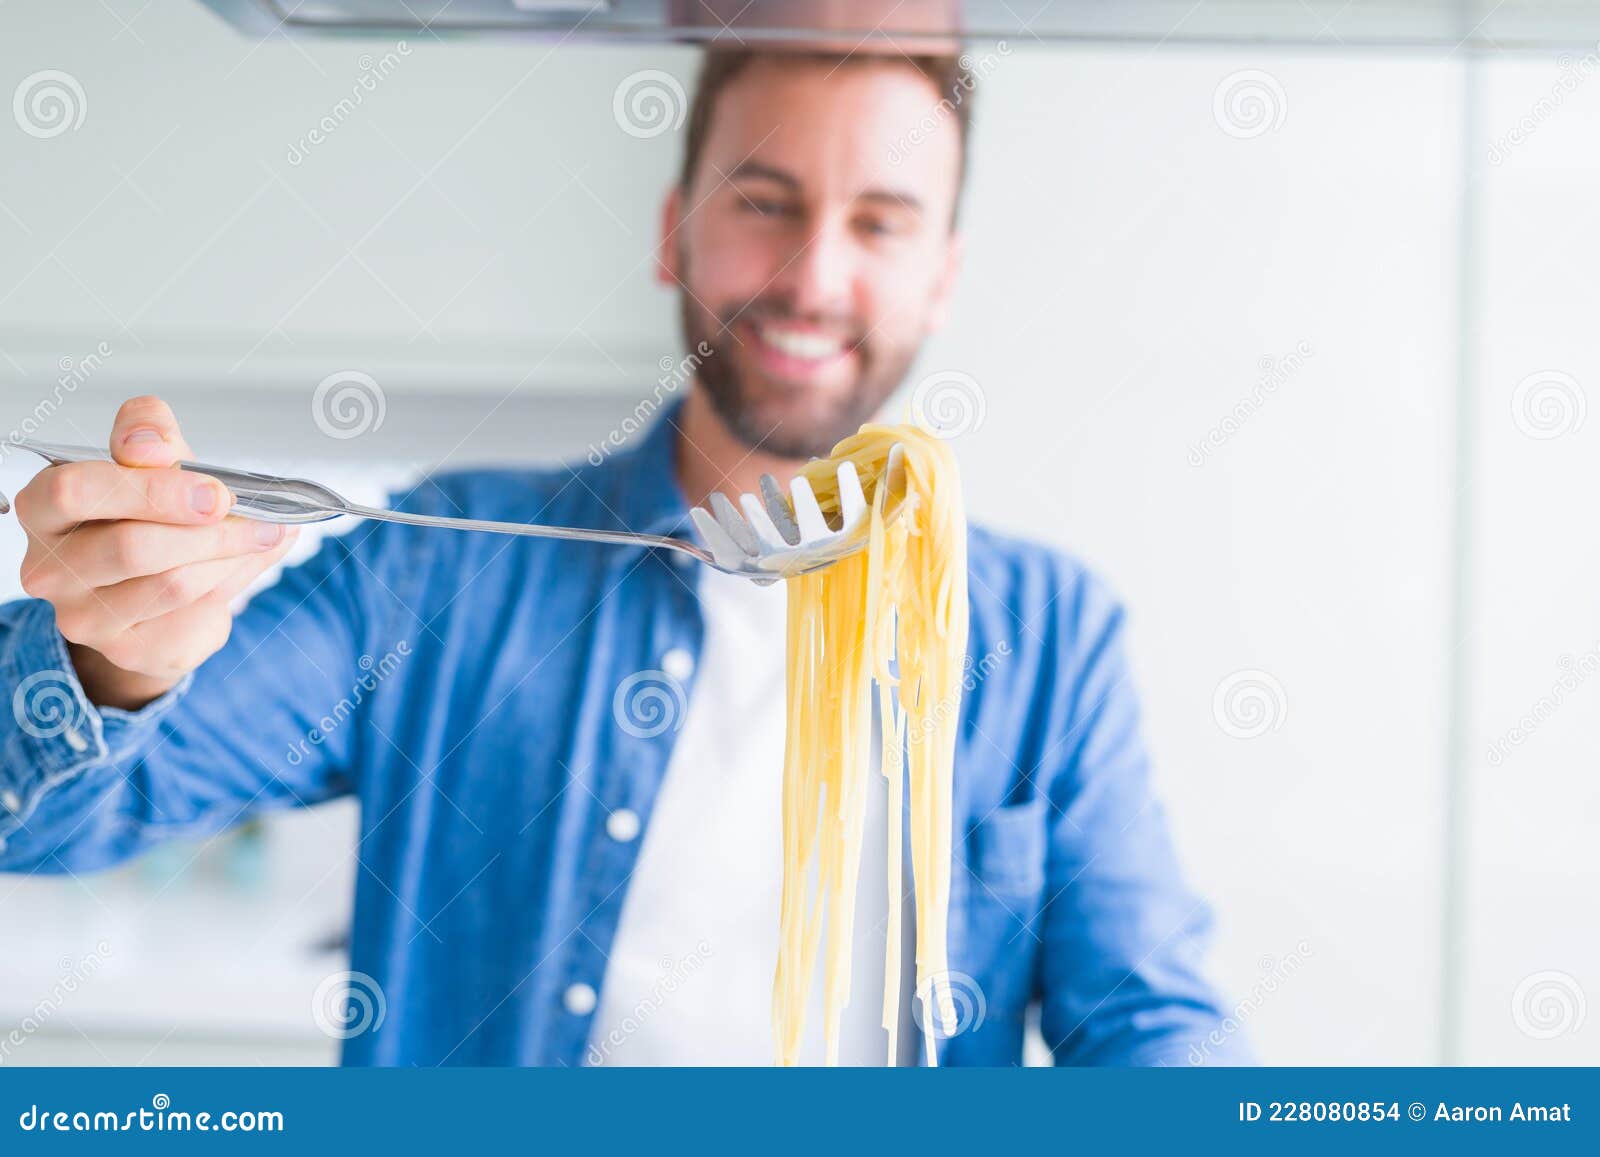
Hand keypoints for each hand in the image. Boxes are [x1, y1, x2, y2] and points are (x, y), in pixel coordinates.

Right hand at [13, 396, 298, 709]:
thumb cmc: (140, 513)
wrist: (149, 587)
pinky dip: (234, 582)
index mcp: (44, 509)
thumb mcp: (147, 459)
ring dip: (231, 557)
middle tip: (258, 519)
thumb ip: (147, 433)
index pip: (77, 492)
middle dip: (209, 532)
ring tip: (262, 534)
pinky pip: (195, 613)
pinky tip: (245, 562)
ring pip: (173, 584)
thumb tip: (153, 447)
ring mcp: (84, 618)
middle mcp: (50, 570)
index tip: (215, 492)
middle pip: (132, 548)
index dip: (152, 491)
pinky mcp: (129, 649)